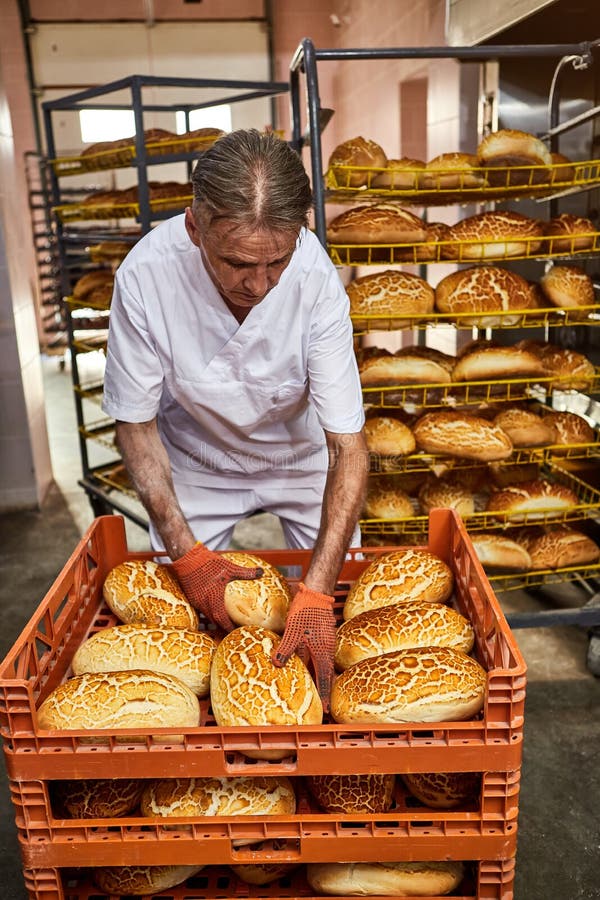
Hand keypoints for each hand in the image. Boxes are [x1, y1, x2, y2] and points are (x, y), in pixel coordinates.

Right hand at [172, 543, 262, 631]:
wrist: (187, 557)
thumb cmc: (208, 563)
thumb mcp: (229, 568)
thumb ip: (245, 573)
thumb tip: (261, 572)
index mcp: (213, 600)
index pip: (222, 620)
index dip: (229, 628)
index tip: (235, 632)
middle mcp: (203, 603)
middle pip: (214, 621)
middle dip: (222, 626)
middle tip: (231, 628)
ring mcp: (195, 600)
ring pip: (206, 614)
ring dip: (215, 618)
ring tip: (223, 620)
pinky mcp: (191, 595)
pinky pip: (200, 608)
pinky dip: (208, 610)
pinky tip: (212, 606)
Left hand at [272, 583, 335, 712]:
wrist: (316, 592)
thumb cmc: (305, 610)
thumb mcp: (293, 631)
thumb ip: (285, 649)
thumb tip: (277, 665)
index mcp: (322, 651)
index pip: (325, 679)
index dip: (324, 695)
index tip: (326, 710)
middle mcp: (327, 649)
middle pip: (326, 674)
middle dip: (323, 690)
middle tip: (321, 705)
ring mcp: (325, 642)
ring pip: (322, 665)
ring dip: (319, 677)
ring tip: (314, 691)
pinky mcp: (321, 636)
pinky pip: (319, 656)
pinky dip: (314, 665)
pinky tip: (306, 666)